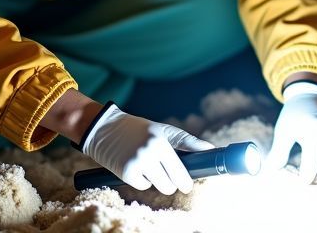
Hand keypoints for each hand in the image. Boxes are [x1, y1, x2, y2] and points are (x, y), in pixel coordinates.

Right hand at [80, 103, 214, 193]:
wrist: (105, 129)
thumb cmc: (140, 129)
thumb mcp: (164, 130)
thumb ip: (187, 142)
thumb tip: (210, 149)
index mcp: (161, 142)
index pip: (180, 172)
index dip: (186, 182)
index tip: (187, 185)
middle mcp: (149, 154)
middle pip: (171, 185)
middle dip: (172, 182)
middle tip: (168, 175)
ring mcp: (136, 164)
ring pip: (159, 187)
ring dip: (158, 182)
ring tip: (151, 167)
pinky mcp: (125, 173)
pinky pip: (143, 186)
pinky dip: (142, 180)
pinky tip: (137, 167)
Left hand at [265, 80, 316, 182]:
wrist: (311, 97)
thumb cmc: (294, 116)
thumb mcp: (283, 131)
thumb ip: (278, 153)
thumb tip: (271, 174)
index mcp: (313, 127)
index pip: (312, 163)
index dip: (305, 178)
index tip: (299, 185)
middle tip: (307, 186)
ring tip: (315, 180)